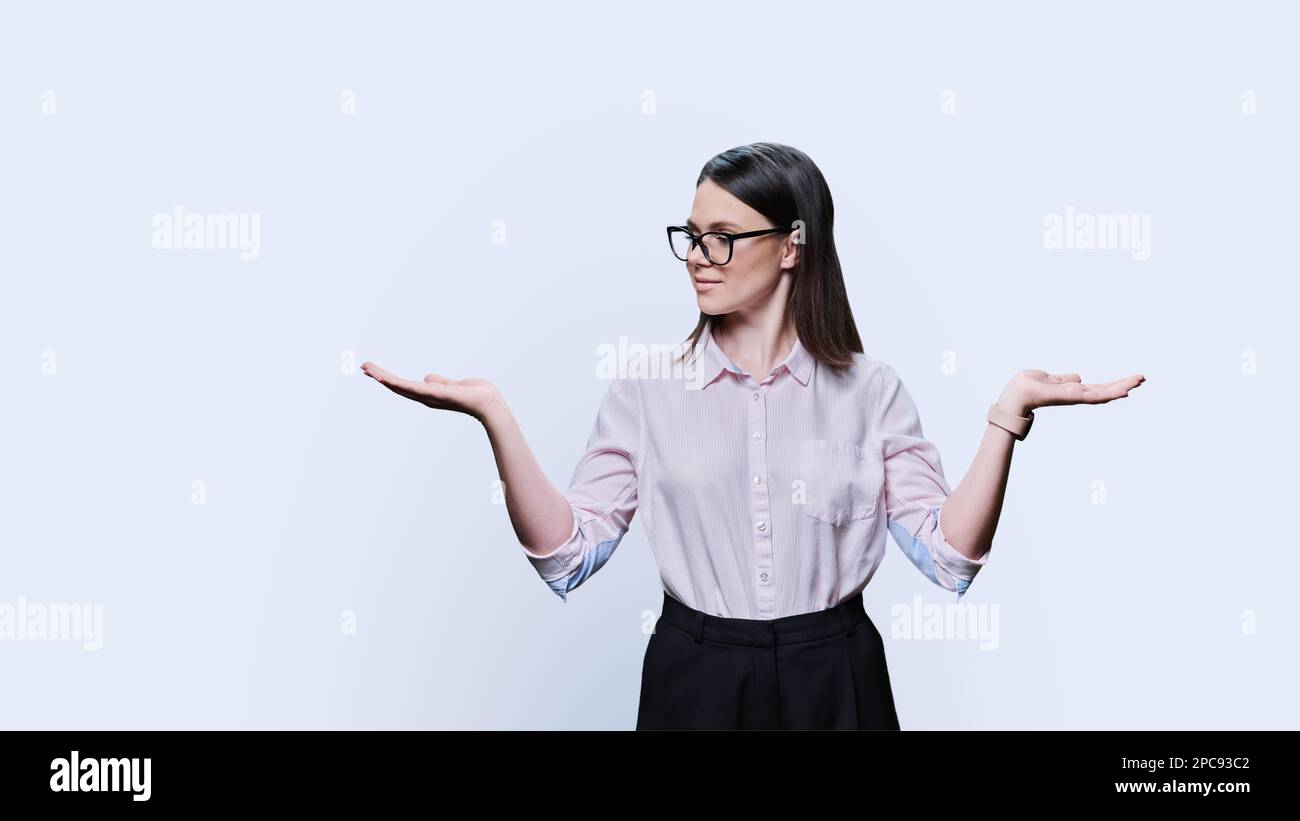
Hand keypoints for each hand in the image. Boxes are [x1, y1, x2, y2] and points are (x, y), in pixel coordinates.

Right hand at [361, 361, 502, 422]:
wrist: (487, 402)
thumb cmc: (472, 394)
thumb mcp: (450, 384)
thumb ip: (437, 382)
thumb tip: (427, 378)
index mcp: (427, 394)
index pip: (402, 386)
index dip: (386, 379)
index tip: (372, 370)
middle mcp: (424, 397)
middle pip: (397, 386)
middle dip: (379, 376)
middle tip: (363, 367)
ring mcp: (428, 396)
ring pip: (400, 386)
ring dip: (383, 377)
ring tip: (368, 369)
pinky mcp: (434, 393)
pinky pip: (412, 387)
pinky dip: (398, 383)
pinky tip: (386, 378)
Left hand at [996, 370, 1145, 415]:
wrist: (1015, 394)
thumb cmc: (1028, 386)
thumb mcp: (1050, 378)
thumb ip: (1065, 379)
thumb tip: (1078, 377)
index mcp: (1072, 390)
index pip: (1097, 388)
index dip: (1114, 385)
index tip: (1131, 380)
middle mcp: (1076, 395)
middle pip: (1104, 391)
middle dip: (1124, 385)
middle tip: (1143, 378)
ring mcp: (1075, 397)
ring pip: (1104, 393)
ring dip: (1122, 386)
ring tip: (1140, 380)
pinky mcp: (1071, 397)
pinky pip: (1093, 396)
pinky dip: (1109, 394)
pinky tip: (1123, 391)